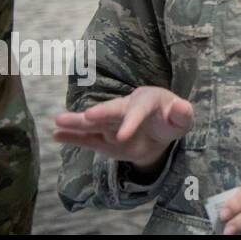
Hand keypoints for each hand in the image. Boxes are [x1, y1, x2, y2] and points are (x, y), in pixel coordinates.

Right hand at [54, 86, 192, 170]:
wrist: (158, 133)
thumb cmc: (171, 121)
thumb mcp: (182, 120)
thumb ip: (182, 114)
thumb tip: (182, 107)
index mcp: (147, 101)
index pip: (138, 110)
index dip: (131, 122)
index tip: (123, 137)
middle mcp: (125, 108)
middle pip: (112, 110)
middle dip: (101, 113)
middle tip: (87, 117)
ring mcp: (112, 123)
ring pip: (94, 123)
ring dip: (78, 122)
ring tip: (59, 121)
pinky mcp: (103, 138)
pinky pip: (87, 138)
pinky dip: (73, 137)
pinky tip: (57, 135)